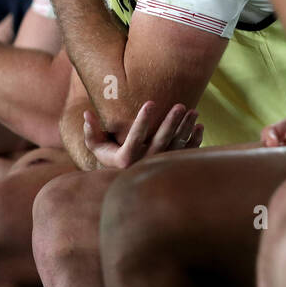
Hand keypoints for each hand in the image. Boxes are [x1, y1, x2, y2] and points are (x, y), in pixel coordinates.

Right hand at [84, 101, 202, 169]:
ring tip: (193, 112)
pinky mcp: (171, 167)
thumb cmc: (109, 158)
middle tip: (180, 105)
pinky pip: (185, 154)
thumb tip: (86, 113)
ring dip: (185, 129)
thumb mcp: (97, 147)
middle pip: (160, 142)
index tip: (150, 102)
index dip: (143, 120)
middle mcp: (144, 164)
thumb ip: (91, 131)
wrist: (124, 184)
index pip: (135, 137)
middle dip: (171, 123)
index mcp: (126, 159)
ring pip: (176, 147)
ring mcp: (160, 166)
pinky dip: (194, 141)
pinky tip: (199, 126)